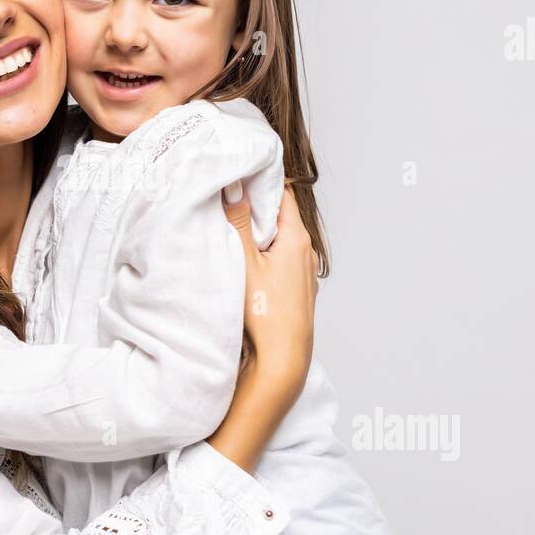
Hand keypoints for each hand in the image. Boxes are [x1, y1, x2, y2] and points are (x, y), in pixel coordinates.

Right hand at [222, 182, 318, 382]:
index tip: (239, 174)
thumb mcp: (243, 262)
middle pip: (281, 216)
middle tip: (227, 200)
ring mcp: (305, 273)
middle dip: (256, 208)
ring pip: (282, 240)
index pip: (282, 193)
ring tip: (233, 232)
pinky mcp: (299, 290)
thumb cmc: (263, 313)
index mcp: (296, 239)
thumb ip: (237, 223)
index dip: (261, 181)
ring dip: (260, 234)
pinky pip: (283, 261)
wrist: (281, 360)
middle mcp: (306, 253)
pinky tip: (247, 264)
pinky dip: (267, 255)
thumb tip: (235, 185)